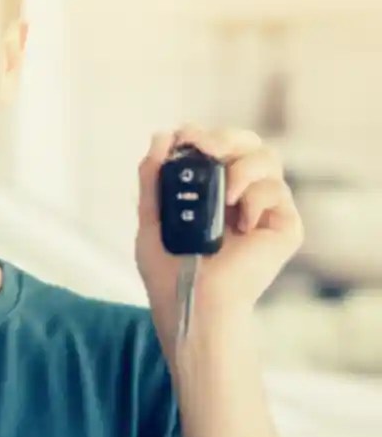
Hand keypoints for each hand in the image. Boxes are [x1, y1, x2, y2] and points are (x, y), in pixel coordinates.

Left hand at [135, 126, 304, 363]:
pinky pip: (277, 191)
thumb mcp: (151, 218)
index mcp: (210, 191)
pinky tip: (239, 223)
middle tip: (207, 150)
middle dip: (227, 138)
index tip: (184, 136)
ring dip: (241, 168)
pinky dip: (255, 198)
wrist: (191, 302)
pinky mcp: (284, 227)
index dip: (204, 134)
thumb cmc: (169, 271)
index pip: (217, 147)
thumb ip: (153, 178)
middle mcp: (239, 196)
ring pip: (267, 158)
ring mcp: (262, 210)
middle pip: (247, 143)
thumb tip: (160, 136)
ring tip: (223, 196)